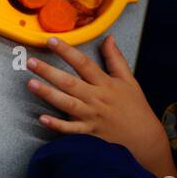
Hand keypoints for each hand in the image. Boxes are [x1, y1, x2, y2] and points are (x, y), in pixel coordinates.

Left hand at [28, 36, 176, 177]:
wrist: (145, 139)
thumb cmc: (135, 108)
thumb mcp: (129, 80)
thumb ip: (115, 59)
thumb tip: (108, 38)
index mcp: (105, 84)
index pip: (84, 63)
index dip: (67, 51)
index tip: (51, 41)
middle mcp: (97, 99)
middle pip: (70, 82)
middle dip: (49, 71)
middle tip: (30, 62)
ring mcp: (91, 117)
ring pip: (67, 104)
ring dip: (48, 94)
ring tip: (31, 84)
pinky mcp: (89, 134)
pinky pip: (71, 129)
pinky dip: (57, 125)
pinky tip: (42, 119)